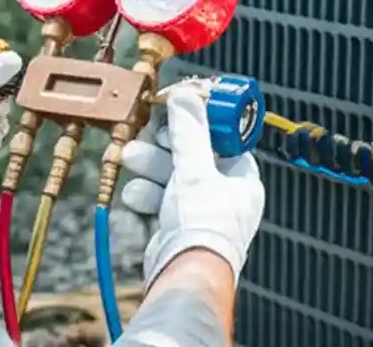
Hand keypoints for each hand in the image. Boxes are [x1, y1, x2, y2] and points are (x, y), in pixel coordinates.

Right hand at [120, 79, 264, 289]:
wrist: (183, 275)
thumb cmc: (203, 226)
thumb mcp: (196, 170)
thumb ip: (189, 132)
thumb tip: (187, 97)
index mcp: (241, 179)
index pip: (224, 140)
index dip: (201, 122)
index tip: (179, 108)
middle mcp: (223, 195)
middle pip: (191, 156)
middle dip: (164, 145)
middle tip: (146, 132)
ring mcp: (199, 213)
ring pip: (171, 178)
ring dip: (150, 167)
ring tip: (131, 157)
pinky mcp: (176, 227)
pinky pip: (160, 201)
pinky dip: (146, 195)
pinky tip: (135, 194)